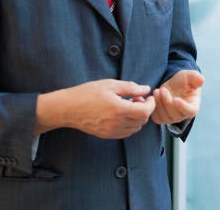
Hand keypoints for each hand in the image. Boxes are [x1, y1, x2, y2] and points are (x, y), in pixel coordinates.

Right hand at [35, 79, 154, 138]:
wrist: (68, 108)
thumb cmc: (87, 93)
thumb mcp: (110, 85)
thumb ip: (131, 87)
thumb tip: (146, 89)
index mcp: (119, 109)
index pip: (145, 112)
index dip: (151, 104)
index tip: (149, 96)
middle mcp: (117, 123)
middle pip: (142, 120)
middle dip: (144, 109)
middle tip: (137, 98)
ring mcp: (112, 131)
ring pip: (135, 128)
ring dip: (137, 117)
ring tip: (128, 105)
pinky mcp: (107, 135)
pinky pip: (126, 132)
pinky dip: (130, 124)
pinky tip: (122, 113)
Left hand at [151, 70, 203, 125]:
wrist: (174, 85)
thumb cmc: (184, 81)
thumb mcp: (190, 76)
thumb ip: (196, 77)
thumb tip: (201, 80)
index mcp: (193, 106)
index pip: (190, 111)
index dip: (183, 107)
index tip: (175, 99)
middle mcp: (183, 115)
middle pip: (175, 115)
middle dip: (167, 102)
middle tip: (162, 89)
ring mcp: (172, 118)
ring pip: (164, 117)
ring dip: (159, 104)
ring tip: (157, 91)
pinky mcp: (161, 118)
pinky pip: (156, 117)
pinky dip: (154, 108)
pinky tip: (154, 96)